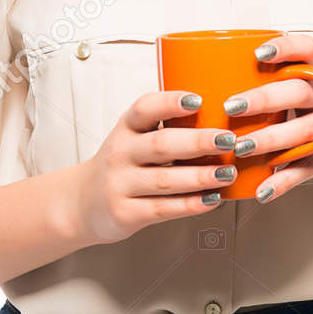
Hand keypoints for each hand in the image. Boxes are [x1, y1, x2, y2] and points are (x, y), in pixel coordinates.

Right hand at [73, 88, 235, 245]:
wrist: (84, 202)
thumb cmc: (123, 165)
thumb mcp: (134, 138)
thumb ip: (166, 128)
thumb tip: (219, 118)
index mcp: (126, 128)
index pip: (145, 108)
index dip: (171, 102)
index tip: (198, 101)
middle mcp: (120, 153)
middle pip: (162, 144)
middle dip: (198, 142)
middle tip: (228, 140)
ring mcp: (120, 184)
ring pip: (165, 180)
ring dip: (201, 176)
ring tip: (227, 172)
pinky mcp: (125, 213)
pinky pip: (163, 209)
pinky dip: (190, 205)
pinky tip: (212, 199)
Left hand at [223, 33, 312, 202]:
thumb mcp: (307, 80)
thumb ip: (270, 78)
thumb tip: (207, 79)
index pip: (305, 49)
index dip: (284, 48)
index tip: (258, 53)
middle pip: (298, 92)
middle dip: (264, 99)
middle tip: (231, 107)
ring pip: (301, 132)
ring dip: (269, 140)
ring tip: (240, 148)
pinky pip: (306, 169)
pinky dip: (283, 181)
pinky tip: (262, 190)